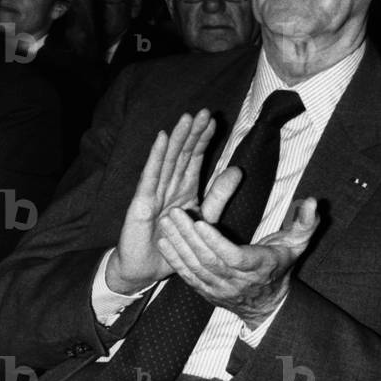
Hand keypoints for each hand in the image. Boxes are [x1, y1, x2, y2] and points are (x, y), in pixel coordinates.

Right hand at [107, 110, 215, 294]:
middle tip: (204, 111)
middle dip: (193, 132)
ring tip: (187, 118)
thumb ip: (220, 195)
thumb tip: (239, 170)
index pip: (195, 158)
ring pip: (169, 160)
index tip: (214, 120)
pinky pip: (150, 177)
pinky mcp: (142, 203)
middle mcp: (169, 186)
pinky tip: (162, 139)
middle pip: (182, 154)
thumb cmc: (174, 244)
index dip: (203, 139)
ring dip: (177, 138)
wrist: (146, 269)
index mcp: (184, 188)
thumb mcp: (204, 219)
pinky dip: (156, 157)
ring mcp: (154, 192)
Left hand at [157, 167, 319, 327]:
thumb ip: (306, 222)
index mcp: (259, 267)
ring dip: (177, 245)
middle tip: (174, 212)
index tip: (201, 221)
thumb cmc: (282, 265)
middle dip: (188, 237)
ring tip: (166, 221)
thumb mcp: (298, 244)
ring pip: (194, 268)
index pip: (233, 257)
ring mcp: (219, 289)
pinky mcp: (206, 292)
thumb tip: (313, 201)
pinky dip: (174, 259)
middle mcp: (237, 281)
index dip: (216, 242)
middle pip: (208, 260)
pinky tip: (164, 241)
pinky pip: (187, 277)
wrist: (267, 303)